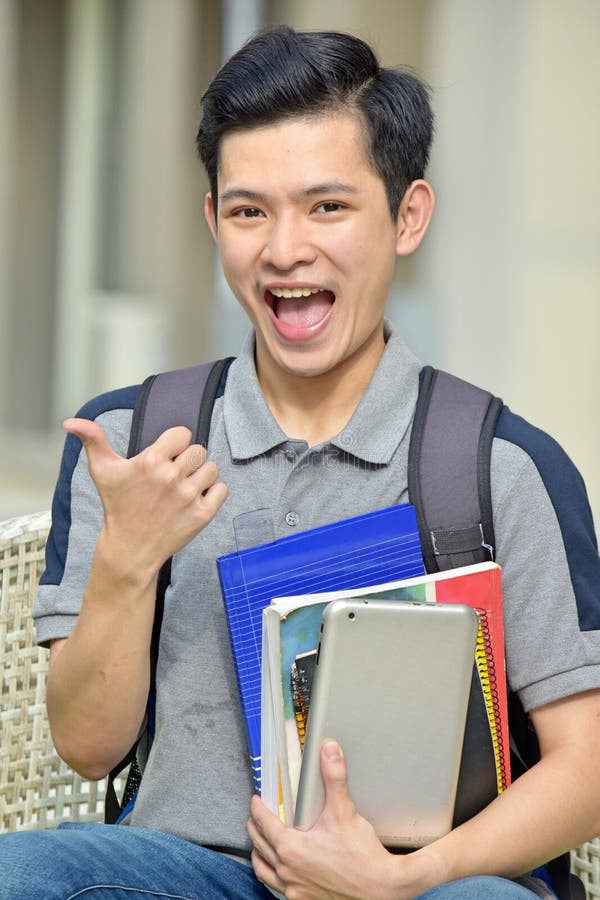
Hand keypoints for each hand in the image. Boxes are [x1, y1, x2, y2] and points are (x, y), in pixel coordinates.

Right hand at [64, 418, 227, 573]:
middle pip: (199, 450)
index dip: (175, 443)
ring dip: (201, 475)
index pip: (183, 433)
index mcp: (151, 461)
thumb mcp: (102, 471)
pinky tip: (195, 498)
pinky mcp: (202, 515)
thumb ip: (92, 440)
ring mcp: (188, 497)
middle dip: (188, 460)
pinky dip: (214, 493)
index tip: (166, 455)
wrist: (130, 548)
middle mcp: (171, 477)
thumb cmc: (117, 506)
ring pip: (212, 468)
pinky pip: (222, 489)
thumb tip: (70, 421)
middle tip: (174, 475)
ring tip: (184, 487)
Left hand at [247, 741, 408, 899]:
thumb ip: (334, 777)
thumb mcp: (345, 811)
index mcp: (291, 848)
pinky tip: (280, 871)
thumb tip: (329, 750)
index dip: (257, 808)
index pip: (264, 823)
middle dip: (255, 827)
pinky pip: (277, 888)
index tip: (255, 800)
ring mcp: (294, 889)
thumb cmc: (363, 857)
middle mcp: (287, 871)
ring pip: (264, 870)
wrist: (381, 890)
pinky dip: (273, 875)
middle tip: (256, 816)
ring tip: (261, 844)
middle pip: (260, 845)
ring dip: (260, 854)